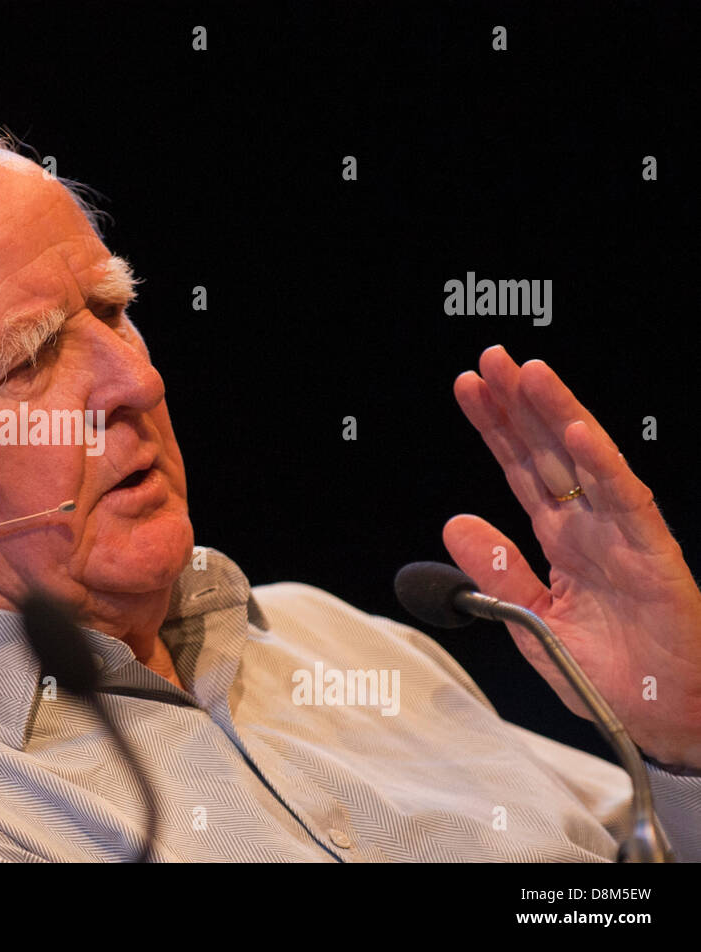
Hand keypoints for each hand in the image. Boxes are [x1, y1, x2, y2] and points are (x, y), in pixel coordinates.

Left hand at [443, 344, 700, 767]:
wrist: (660, 720)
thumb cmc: (609, 674)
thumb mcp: (531, 619)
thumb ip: (496, 569)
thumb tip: (456, 522)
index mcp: (562, 539)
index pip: (522, 468)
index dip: (497, 427)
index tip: (470, 388)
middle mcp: (592, 527)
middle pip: (550, 452)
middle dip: (520, 404)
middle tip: (491, 360)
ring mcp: (623, 536)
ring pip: (588, 463)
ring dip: (558, 415)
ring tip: (528, 375)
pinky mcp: (654, 556)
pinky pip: (627, 502)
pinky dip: (603, 466)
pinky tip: (577, 433)